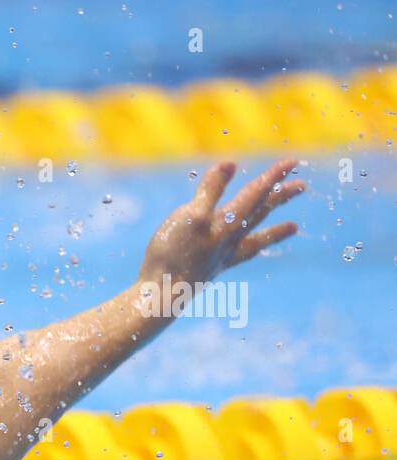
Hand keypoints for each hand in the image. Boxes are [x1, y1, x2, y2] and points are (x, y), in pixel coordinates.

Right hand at [138, 157, 305, 287]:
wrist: (161, 295)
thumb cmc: (173, 254)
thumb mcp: (190, 216)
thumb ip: (210, 191)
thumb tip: (231, 164)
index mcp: (227, 223)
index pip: (254, 194)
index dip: (272, 176)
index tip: (292, 161)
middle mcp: (230, 239)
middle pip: (260, 214)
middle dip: (280, 198)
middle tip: (301, 186)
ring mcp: (223, 256)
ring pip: (256, 237)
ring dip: (275, 229)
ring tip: (294, 227)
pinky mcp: (212, 270)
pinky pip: (241, 257)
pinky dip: (251, 251)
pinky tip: (249, 250)